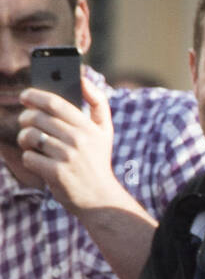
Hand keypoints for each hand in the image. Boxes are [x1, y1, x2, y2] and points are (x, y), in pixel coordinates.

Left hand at [17, 74, 119, 212]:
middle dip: (26, 118)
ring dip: (25, 139)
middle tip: (26, 123)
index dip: (35, 95)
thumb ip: (98, 103)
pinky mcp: (56, 173)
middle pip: (38, 118)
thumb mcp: (105, 132)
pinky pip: (29, 157)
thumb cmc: (98, 162)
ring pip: (31, 136)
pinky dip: (29, 159)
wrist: (100, 200)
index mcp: (88, 127)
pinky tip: (38, 162)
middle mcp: (78, 140)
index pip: (55, 103)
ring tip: (30, 143)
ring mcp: (67, 157)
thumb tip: (83, 78)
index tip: (25, 96)